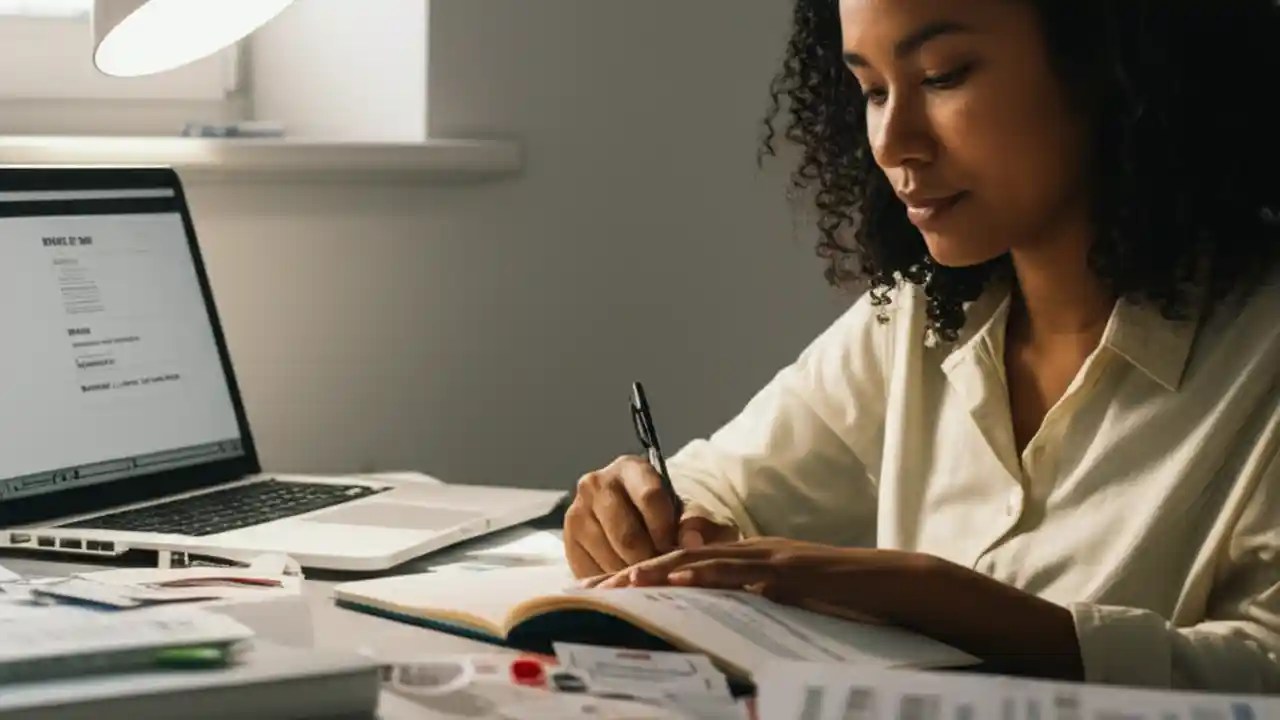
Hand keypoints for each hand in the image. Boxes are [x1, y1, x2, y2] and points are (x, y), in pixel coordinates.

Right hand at [563, 455, 737, 577]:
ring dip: (632, 575)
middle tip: (664, 574)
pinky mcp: (567, 541)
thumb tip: (693, 543)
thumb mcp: (684, 512)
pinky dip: (612, 583)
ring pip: (608, 555)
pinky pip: (590, 571)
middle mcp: (596, 484)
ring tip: (648, 579)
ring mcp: (577, 512)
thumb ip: (695, 523)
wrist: (631, 517)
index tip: (677, 551)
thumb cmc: (663, 513)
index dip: (667, 530)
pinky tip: (627, 584)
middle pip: (626, 534)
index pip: (650, 497)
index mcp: (630, 468)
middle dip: (650, 560)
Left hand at [589, 537, 928, 623]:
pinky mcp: (787, 572)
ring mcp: (768, 559)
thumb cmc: (843, 598)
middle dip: (632, 572)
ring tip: (617, 581)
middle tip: (591, 586)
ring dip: (655, 569)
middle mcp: (750, 552)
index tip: (604, 589)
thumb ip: (754, 602)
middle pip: (678, 557)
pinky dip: (704, 573)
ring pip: (700, 560)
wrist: (893, 583)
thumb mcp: (788, 601)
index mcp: (747, 559)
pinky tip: (675, 577)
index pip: (684, 564)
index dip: (641, 575)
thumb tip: (720, 620)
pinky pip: (739, 571)